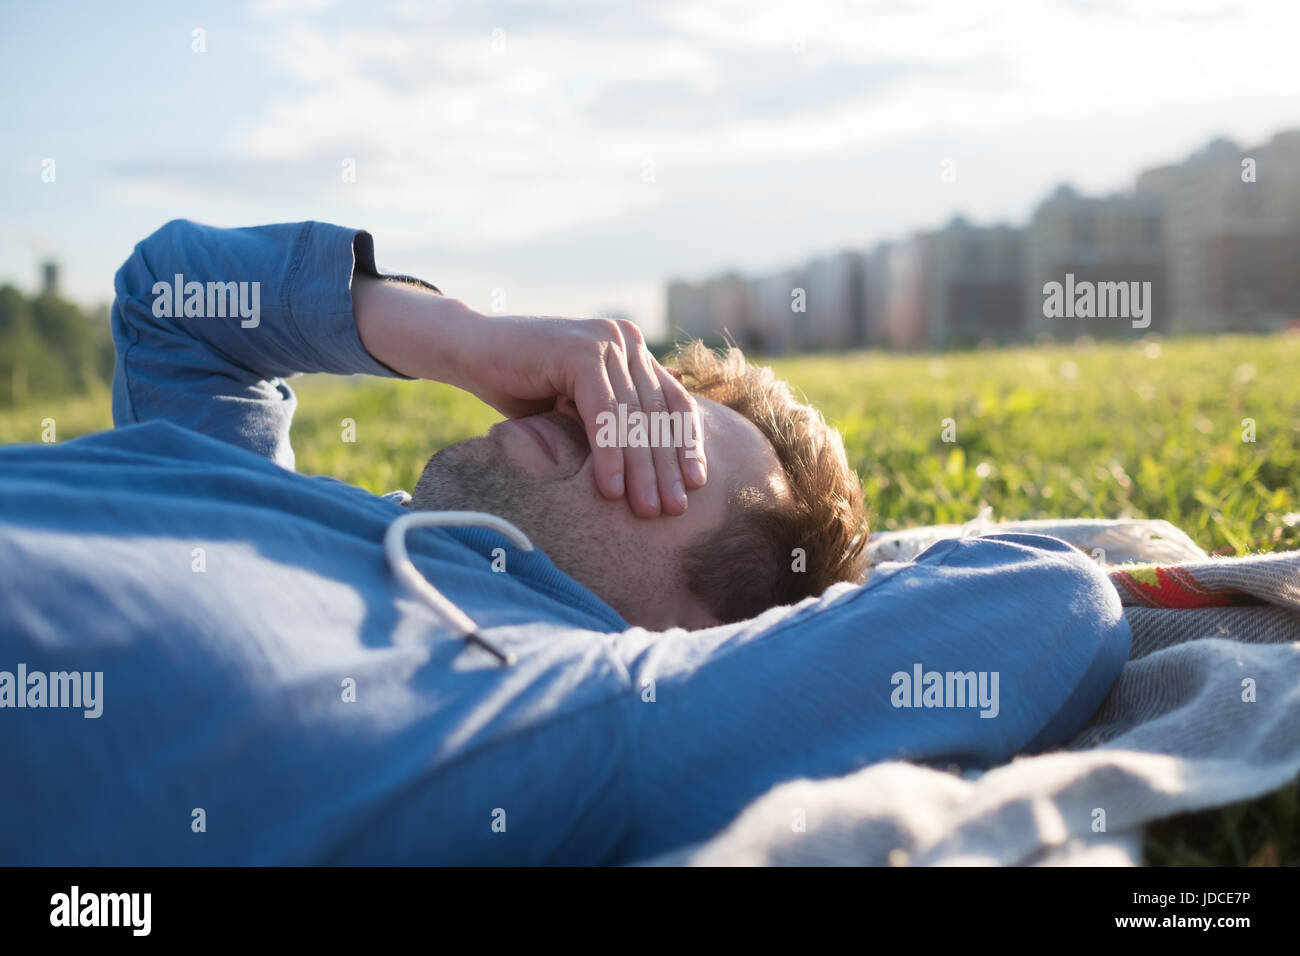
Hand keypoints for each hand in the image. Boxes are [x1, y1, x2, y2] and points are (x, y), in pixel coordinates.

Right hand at [456, 312, 707, 517]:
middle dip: (667, 466)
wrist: (471, 351)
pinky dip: (609, 455)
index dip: (686, 444)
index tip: (697, 483)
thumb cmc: (523, 386)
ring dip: (641, 469)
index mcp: (633, 350)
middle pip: (657, 413)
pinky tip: (611, 489)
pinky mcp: (581, 351)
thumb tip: (655, 473)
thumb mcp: (580, 408)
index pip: (673, 402)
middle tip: (674, 510)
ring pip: (633, 417)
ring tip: (646, 509)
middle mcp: (626, 340)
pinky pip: (603, 413)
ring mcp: (605, 341)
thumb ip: (614, 424)